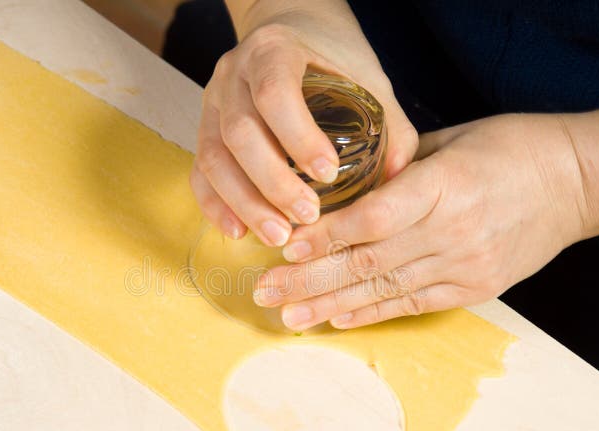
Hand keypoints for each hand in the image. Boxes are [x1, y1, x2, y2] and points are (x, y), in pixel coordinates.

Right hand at [189, 20, 416, 246]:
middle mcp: (234, 74)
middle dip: (272, 183)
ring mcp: (213, 101)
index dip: (298, 138)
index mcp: (274, 51)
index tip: (327, 174)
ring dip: (244, 203)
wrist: (289, 26)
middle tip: (306, 218)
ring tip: (277, 236)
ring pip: (214, 157)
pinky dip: (216, 204)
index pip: (275, 94)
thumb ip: (389, 123)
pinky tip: (239, 231)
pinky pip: (200, 170)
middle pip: (239, 133)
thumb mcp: (367, 75)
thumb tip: (397, 176)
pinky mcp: (205, 128)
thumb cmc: (331, 54)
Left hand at [253, 113, 588, 329]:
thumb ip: (398, 169)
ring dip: (331, 306)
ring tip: (289, 318)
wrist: (577, 182)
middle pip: (368, 261)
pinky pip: (414, 304)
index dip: (324, 238)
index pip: (372, 219)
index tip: (284, 249)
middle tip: (265, 292)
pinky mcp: (476, 288)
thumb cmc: (510, 148)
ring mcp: (466, 265)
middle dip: (310, 280)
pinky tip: (337, 320)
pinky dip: (373, 313)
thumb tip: (343, 191)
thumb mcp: (452, 140)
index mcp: (444, 185)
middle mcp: (453, 231)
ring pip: (385, 290)